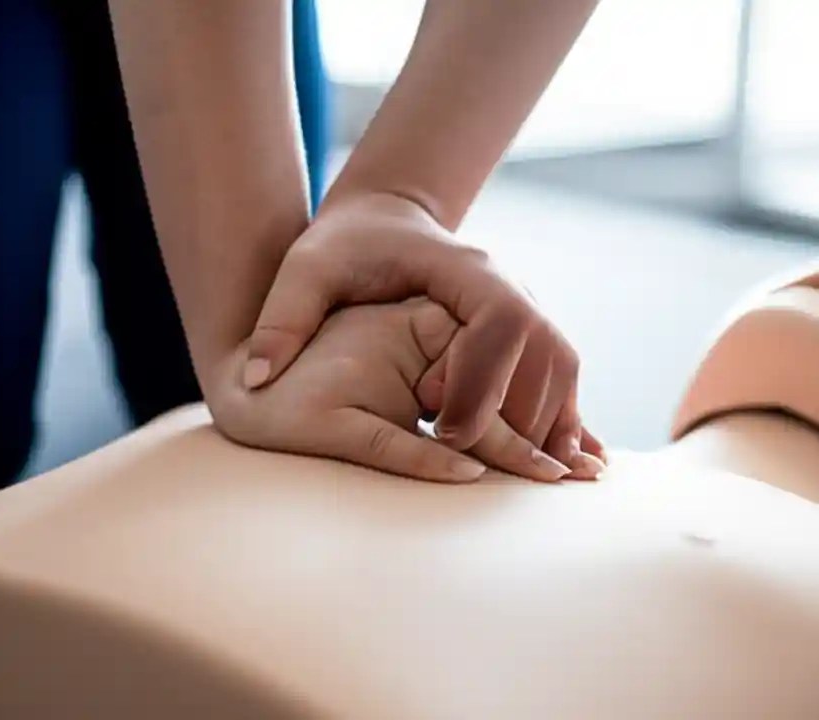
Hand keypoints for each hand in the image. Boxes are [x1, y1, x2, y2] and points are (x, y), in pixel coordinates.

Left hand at [239, 191, 593, 471]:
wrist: (384, 220)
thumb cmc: (343, 247)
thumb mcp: (303, 270)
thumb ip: (282, 318)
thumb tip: (256, 376)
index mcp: (461, 268)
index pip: (499, 322)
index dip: (480, 380)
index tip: (445, 433)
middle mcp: (505, 284)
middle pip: (543, 349)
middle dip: (524, 412)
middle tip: (494, 470)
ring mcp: (523, 305)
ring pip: (560, 365)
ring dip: (554, 421)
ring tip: (537, 477)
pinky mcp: (527, 331)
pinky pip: (558, 374)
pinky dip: (562, 415)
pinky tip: (557, 459)